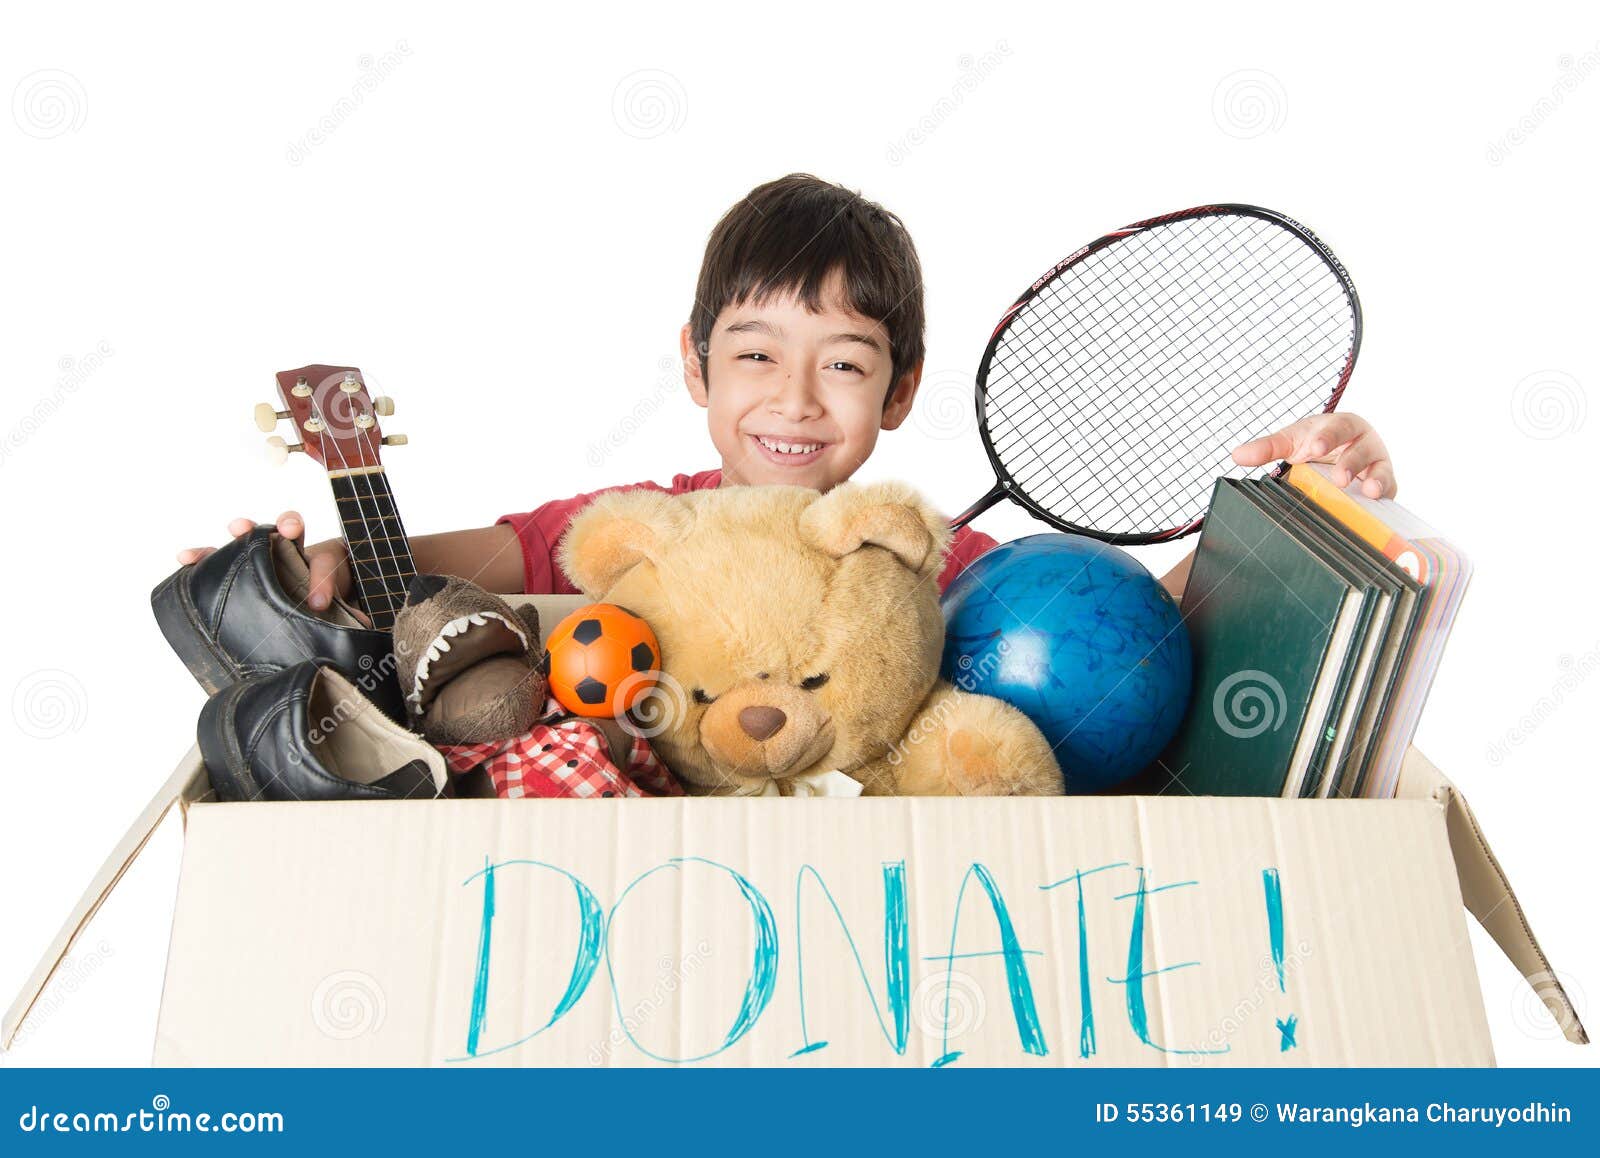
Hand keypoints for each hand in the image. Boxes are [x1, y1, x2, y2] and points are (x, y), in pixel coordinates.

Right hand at [177, 510, 358, 615]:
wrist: (304, 603)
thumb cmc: (325, 602)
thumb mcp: (341, 609)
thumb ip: (350, 614)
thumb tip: (360, 623)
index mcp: (323, 562)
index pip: (325, 563)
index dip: (322, 581)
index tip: (319, 603)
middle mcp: (292, 553)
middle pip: (291, 532)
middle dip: (290, 525)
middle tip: (289, 528)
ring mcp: (263, 558)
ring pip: (253, 539)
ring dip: (245, 531)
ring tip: (238, 528)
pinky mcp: (237, 569)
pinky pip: (218, 560)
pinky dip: (202, 558)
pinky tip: (186, 558)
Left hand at [1230, 412, 1396, 498]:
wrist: (1340, 451)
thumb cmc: (1317, 442)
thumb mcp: (1293, 441)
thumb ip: (1267, 447)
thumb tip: (1237, 455)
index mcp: (1340, 426)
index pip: (1335, 429)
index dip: (1326, 438)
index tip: (1314, 449)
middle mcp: (1363, 441)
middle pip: (1360, 448)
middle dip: (1350, 462)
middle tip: (1339, 477)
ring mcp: (1376, 462)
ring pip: (1379, 468)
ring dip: (1374, 479)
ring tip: (1368, 490)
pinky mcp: (1384, 482)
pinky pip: (1389, 487)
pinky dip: (1386, 493)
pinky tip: (1378, 500)